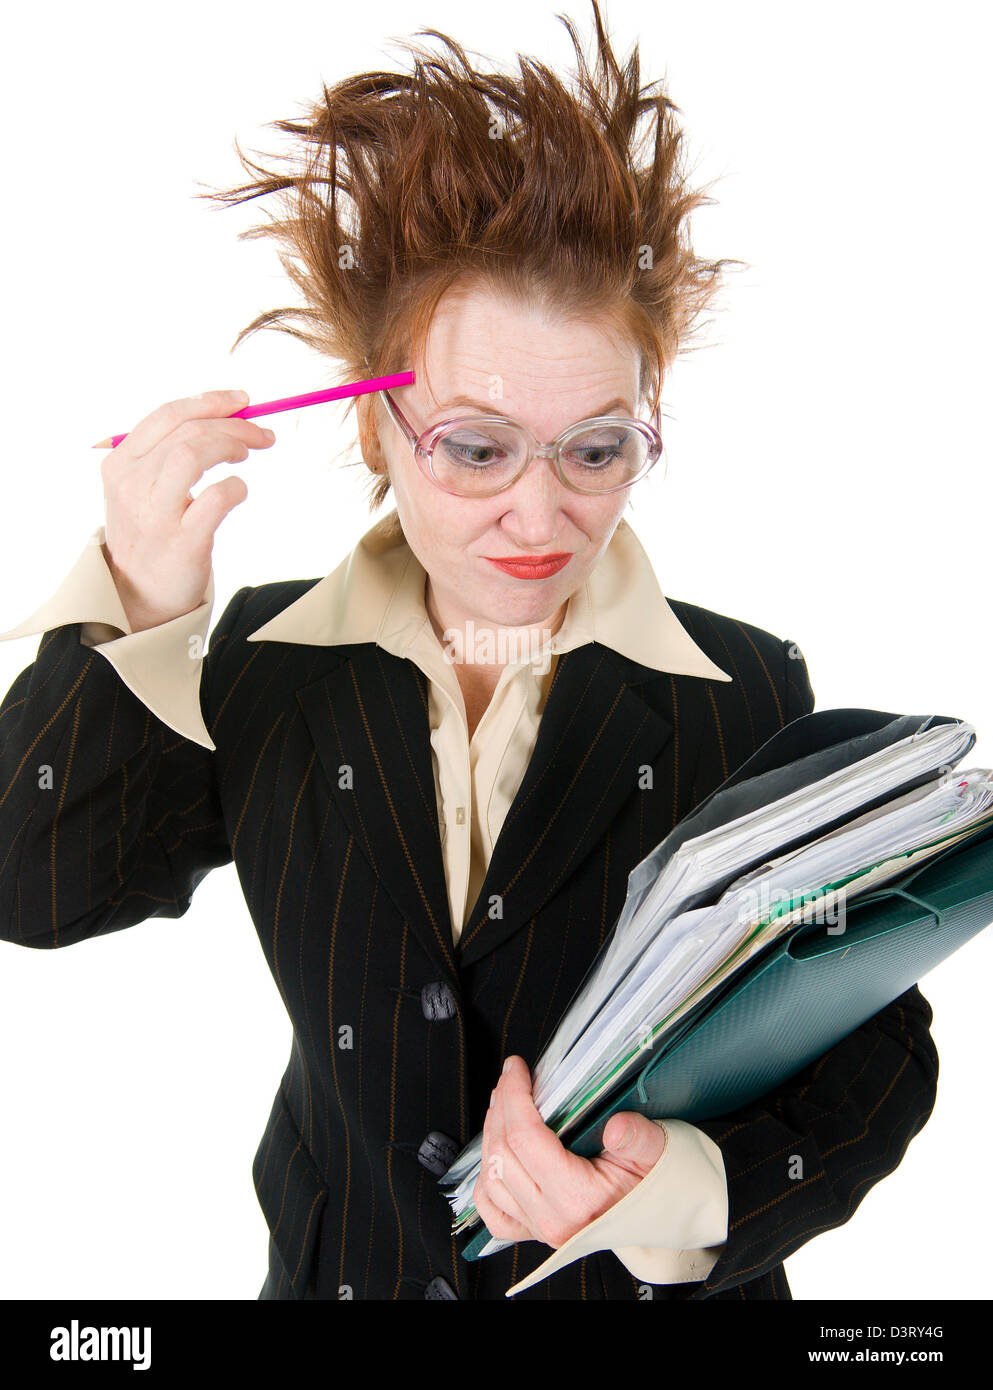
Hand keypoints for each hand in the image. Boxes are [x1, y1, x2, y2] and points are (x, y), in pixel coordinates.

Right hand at [100, 389, 275, 631]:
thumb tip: (224, 418)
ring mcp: (154, 513)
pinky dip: (236, 487)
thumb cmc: (150, 536)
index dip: (209, 402)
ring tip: (250, 452)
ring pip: (192, 454)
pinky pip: (215, 499)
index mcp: (120, 465)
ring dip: (231, 444)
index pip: (167, 415)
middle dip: (232, 424)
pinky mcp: (181, 541)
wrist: (136, 597)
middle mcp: (131, 485)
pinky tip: (241, 490)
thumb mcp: (141, 489)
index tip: (241, 400)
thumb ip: (168, 455)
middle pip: (187, 431)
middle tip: (262, 434)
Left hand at [472, 1054, 666, 1248]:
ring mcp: (540, 1229)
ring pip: (491, 1179)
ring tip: (502, 1106)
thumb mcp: (658, 1151)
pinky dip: (486, 1182)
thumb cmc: (659, 1183)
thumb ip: (638, 1137)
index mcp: (580, 1198)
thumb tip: (616, 1127)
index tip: (515, 1069)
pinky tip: (495, 1155)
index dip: (514, 1095)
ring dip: (490, 1136)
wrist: (668, 1214)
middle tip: (509, 1079)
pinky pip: (494, 1212)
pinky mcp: (535, 1233)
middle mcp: (554, 1218)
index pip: (526, 1138)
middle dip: (500, 1107)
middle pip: (502, 1154)